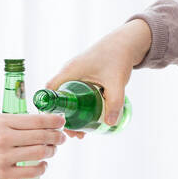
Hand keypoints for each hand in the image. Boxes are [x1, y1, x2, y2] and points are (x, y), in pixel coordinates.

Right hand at [0, 112, 67, 178]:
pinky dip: (41, 168)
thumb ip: (5, 123)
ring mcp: (4, 156)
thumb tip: (28, 124)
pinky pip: (31, 171)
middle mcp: (5, 136)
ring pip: (41, 153)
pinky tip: (42, 166)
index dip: (54, 120)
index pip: (37, 119)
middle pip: (43, 135)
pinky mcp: (2, 175)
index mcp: (1, 120)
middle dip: (57, 136)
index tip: (62, 121)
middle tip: (62, 138)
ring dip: (51, 151)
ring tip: (52, 151)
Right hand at [46, 19, 150, 138]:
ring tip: (82, 132)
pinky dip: (79, 108)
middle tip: (74, 134)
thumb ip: (114, 102)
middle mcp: (70, 73)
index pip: (51, 90)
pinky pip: (76, 94)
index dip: (50, 108)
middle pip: (59, 98)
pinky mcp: (84, 77)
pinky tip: (88, 120)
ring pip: (68, 98)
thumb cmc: (118, 58)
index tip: (58, 124)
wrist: (126, 43)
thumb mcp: (116, 82)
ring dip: (72, 115)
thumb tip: (110, 123)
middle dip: (64, 118)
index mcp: (70, 72)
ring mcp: (76, 75)